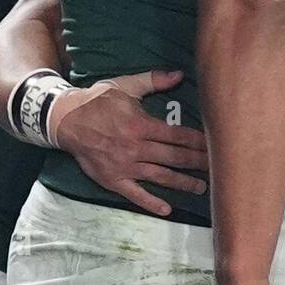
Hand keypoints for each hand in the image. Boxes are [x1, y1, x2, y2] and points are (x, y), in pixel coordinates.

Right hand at [48, 69, 207, 214]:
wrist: (66, 119)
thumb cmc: (98, 101)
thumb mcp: (126, 85)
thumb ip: (154, 80)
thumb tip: (179, 75)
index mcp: (142, 125)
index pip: (179, 136)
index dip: (199, 142)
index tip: (216, 146)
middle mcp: (136, 147)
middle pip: (175, 157)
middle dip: (198, 163)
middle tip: (218, 169)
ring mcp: (125, 166)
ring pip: (160, 176)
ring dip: (183, 183)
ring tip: (201, 188)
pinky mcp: (113, 180)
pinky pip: (135, 194)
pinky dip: (151, 203)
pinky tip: (167, 209)